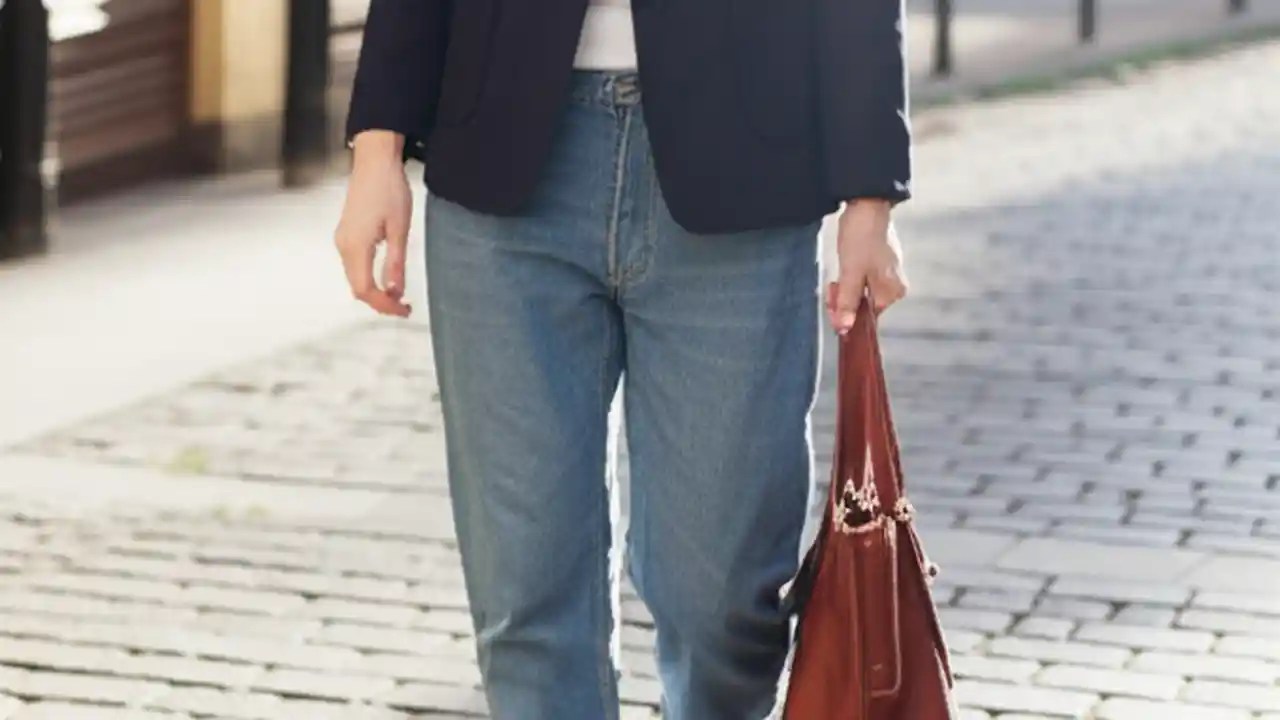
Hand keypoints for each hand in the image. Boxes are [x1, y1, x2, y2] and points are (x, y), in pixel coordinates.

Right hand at [335, 130, 413, 316]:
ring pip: (355, 277)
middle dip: (380, 302)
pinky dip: (369, 276)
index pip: (365, 290)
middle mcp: (344, 245)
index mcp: (356, 246)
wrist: (375, 160)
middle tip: (405, 307)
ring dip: (375, 290)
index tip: (404, 310)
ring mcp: (343, 238)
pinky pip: (355, 264)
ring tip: (399, 296)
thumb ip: (396, 263)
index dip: (384, 305)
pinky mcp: (347, 232)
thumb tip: (395, 291)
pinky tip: (387, 277)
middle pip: (357, 287)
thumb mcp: (400, 229)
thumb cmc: (389, 188)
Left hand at [826, 198, 907, 333]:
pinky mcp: (880, 263)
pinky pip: (862, 280)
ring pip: (861, 292)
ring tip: (837, 276)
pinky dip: (850, 278)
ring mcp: (888, 274)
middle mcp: (895, 286)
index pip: (866, 318)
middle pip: (864, 306)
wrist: (867, 204)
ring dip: (845, 289)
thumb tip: (844, 329)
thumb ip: (847, 302)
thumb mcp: (850, 273)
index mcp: (892, 292)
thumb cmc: (861, 238)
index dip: (846, 314)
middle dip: (844, 300)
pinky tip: (845, 266)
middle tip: (832, 287)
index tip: (831, 304)